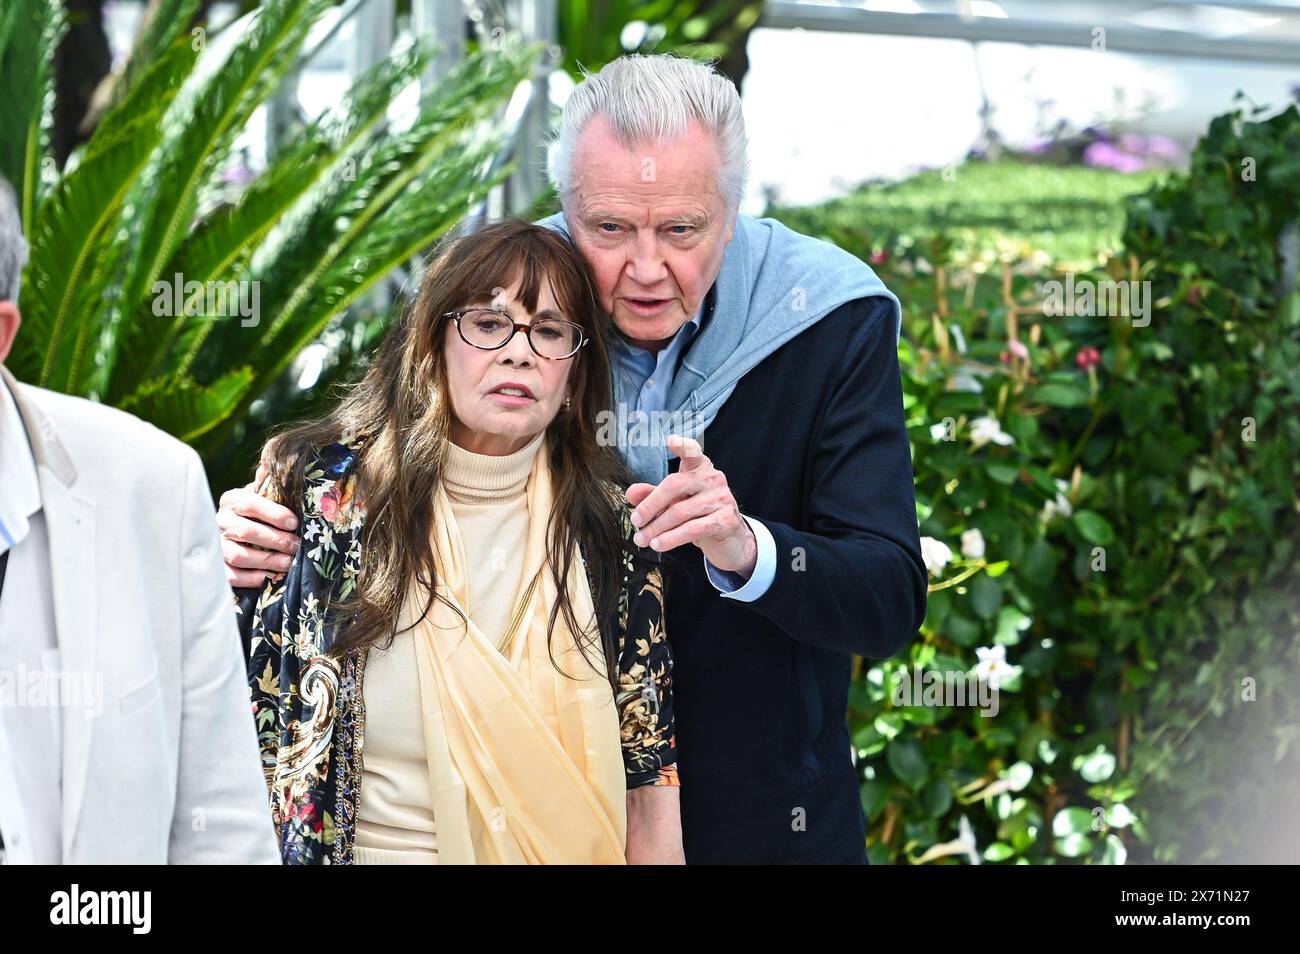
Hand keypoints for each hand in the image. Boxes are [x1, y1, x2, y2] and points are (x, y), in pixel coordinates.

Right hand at [217, 457, 300, 587]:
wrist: (237, 530)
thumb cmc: (260, 511)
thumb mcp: (264, 493)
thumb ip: (271, 481)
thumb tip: (272, 461)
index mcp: (232, 499)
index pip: (249, 503)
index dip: (273, 513)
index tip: (294, 523)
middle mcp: (220, 521)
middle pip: (246, 532)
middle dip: (276, 540)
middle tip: (297, 546)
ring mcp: (216, 544)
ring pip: (238, 555)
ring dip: (268, 560)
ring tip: (288, 563)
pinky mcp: (216, 566)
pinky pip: (230, 575)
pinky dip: (252, 578)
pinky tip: (270, 577)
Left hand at [625, 435, 756, 576]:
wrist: (729, 538)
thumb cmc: (699, 514)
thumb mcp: (675, 501)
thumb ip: (652, 495)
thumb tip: (630, 493)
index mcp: (700, 468)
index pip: (693, 452)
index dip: (684, 445)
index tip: (671, 440)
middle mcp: (713, 479)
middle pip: (675, 485)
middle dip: (650, 504)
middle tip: (635, 520)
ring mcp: (722, 499)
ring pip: (680, 512)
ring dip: (656, 528)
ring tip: (642, 539)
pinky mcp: (726, 520)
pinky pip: (693, 529)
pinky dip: (671, 538)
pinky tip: (659, 544)